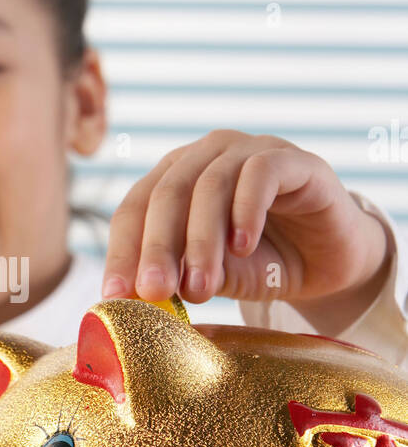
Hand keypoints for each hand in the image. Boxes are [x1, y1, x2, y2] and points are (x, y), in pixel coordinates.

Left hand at [101, 130, 390, 318]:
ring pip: (209, 184)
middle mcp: (205, 157)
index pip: (133, 209)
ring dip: (200, 240)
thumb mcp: (216, 277)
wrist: (331, 261)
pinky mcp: (293, 160)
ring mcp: (248, 151)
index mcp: (173, 180)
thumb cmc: (263, 264)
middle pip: (166, 194)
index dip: (121, 251)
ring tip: (200, 286)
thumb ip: (182, 277)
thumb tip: (140, 295)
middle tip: (153, 292)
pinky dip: (246, 209)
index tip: (115, 295)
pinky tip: (242, 247)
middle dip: (156, 247)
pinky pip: (261, 173)